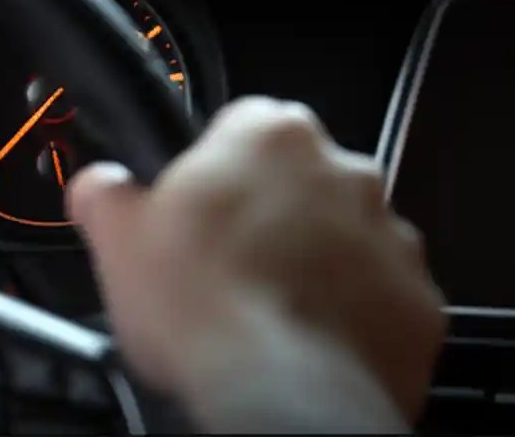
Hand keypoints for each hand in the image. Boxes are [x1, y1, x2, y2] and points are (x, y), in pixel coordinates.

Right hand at [67, 96, 445, 431]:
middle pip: (297, 179)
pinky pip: (378, 295)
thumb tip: (99, 186)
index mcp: (268, 136)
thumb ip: (105, 191)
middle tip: (222, 261)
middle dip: (267, 212)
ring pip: (342, 236)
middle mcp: (342, 172)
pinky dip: (349, 312)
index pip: (242, 122)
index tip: (196, 202)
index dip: (212, 166)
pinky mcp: (415, 298)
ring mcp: (389, 236)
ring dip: (310, 261)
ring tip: (262, 308)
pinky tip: (302, 338)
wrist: (277, 392)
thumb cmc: (201, 307)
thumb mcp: (116, 237)